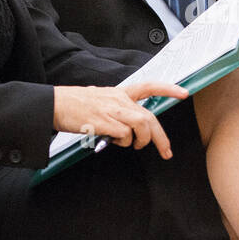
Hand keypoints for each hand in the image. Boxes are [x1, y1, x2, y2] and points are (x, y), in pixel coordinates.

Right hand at [52, 81, 188, 157]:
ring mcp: (112, 110)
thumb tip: (128, 129)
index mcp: (120, 92)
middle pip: (150, 117)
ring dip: (141, 141)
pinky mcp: (104, 122)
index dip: (168, 89)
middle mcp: (119, 99)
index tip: (184, 93)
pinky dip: (123, 142)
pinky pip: (124, 135)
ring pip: (142, 126)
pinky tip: (113, 141)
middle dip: (161, 137)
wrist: (54, 105)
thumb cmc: (74, 105)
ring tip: (133, 145)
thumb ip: (117, 110)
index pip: (149, 86)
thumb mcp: (100, 100)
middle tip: (167, 152)